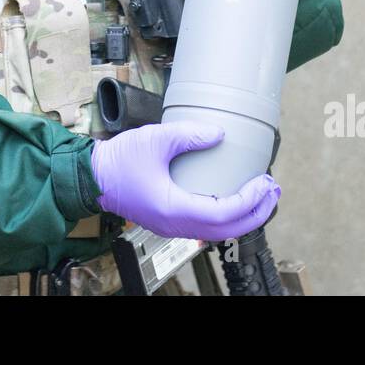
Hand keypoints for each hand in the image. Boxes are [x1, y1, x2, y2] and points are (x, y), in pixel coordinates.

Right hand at [89, 122, 279, 240]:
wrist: (91, 177)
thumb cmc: (118, 161)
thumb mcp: (156, 139)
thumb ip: (189, 135)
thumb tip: (219, 133)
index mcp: (174, 208)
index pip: (224, 214)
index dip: (249, 201)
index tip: (263, 183)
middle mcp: (175, 224)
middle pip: (227, 230)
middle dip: (256, 212)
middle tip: (273, 191)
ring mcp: (172, 225)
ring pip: (216, 231)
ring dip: (243, 216)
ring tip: (260, 195)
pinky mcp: (168, 219)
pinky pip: (204, 226)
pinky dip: (225, 215)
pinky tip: (232, 198)